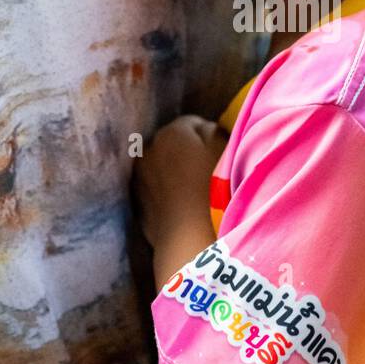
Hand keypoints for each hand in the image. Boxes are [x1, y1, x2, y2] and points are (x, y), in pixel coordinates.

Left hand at [134, 115, 227, 248]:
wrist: (190, 240)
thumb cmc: (214, 191)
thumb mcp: (226, 152)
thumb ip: (214, 131)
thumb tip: (206, 129)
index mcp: (171, 133)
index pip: (193, 124)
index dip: (209, 135)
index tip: (221, 150)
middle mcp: (148, 152)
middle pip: (172, 144)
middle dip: (186, 151)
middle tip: (208, 169)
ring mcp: (139, 180)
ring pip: (160, 167)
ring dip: (173, 171)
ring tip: (194, 189)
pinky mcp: (137, 206)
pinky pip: (155, 191)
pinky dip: (165, 193)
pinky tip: (182, 206)